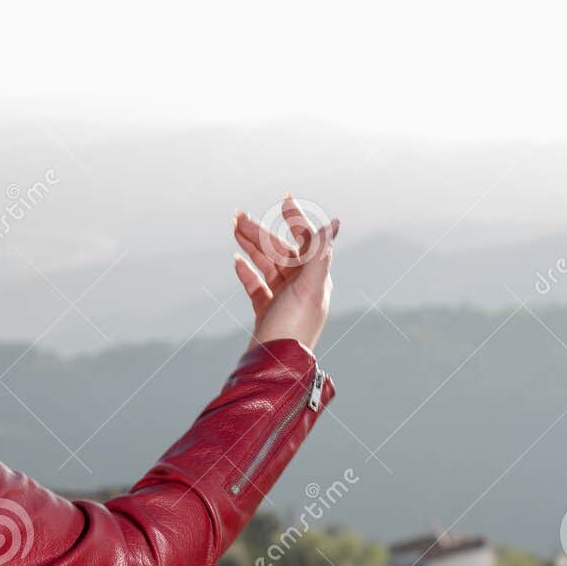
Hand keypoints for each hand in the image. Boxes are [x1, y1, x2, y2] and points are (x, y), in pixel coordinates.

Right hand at [232, 196, 336, 351]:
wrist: (276, 366)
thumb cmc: (295, 327)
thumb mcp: (308, 287)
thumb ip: (319, 254)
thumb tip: (333, 223)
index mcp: (314, 278)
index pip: (306, 241)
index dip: (296, 219)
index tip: (285, 199)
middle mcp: (301, 286)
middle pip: (279, 250)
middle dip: (260, 232)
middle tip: (237, 216)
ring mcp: (283, 299)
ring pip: (266, 265)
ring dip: (251, 247)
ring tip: (233, 230)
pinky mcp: (268, 312)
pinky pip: (257, 286)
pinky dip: (247, 272)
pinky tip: (236, 261)